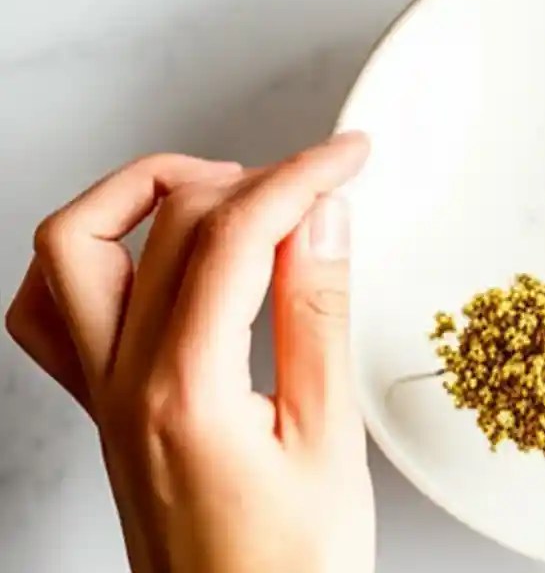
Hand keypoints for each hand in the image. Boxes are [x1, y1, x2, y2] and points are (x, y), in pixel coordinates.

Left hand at [4, 132, 374, 572]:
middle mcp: (124, 384)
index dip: (299, 177)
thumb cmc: (292, 570)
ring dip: (146, 194)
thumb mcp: (329, 441)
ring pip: (74, 247)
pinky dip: (94, 258)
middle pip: (170, 226)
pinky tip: (153, 257)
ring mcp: (103, 396)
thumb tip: (322, 220)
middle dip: (254, 179)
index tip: (346, 156)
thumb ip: (317, 318)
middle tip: (321, 184)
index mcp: (184, 389)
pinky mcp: (106, 411)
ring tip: (224, 190)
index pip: (234, 235)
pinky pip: (54, 311)